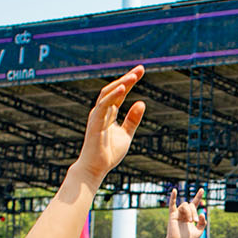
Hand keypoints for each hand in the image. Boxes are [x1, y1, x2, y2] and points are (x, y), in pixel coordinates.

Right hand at [75, 66, 146, 182]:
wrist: (95, 168)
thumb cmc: (108, 153)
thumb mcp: (126, 134)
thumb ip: (133, 119)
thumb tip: (142, 102)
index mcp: (108, 112)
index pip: (119, 93)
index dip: (129, 81)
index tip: (140, 71)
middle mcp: (101, 111)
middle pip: (114, 89)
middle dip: (127, 78)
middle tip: (140, 69)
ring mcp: (97, 115)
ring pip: (108, 93)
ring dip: (121, 83)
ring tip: (134, 76)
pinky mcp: (95, 122)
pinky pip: (104, 105)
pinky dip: (113, 95)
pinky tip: (124, 88)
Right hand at [166, 188, 207, 237]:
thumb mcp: (199, 231)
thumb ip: (202, 222)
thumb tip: (202, 213)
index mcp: (190, 215)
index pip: (194, 203)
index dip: (198, 196)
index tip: (202, 189)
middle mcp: (184, 212)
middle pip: (191, 205)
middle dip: (194, 212)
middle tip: (194, 221)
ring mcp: (178, 213)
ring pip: (185, 205)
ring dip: (189, 212)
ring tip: (190, 221)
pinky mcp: (172, 215)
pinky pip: (172, 204)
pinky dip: (173, 197)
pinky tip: (174, 190)